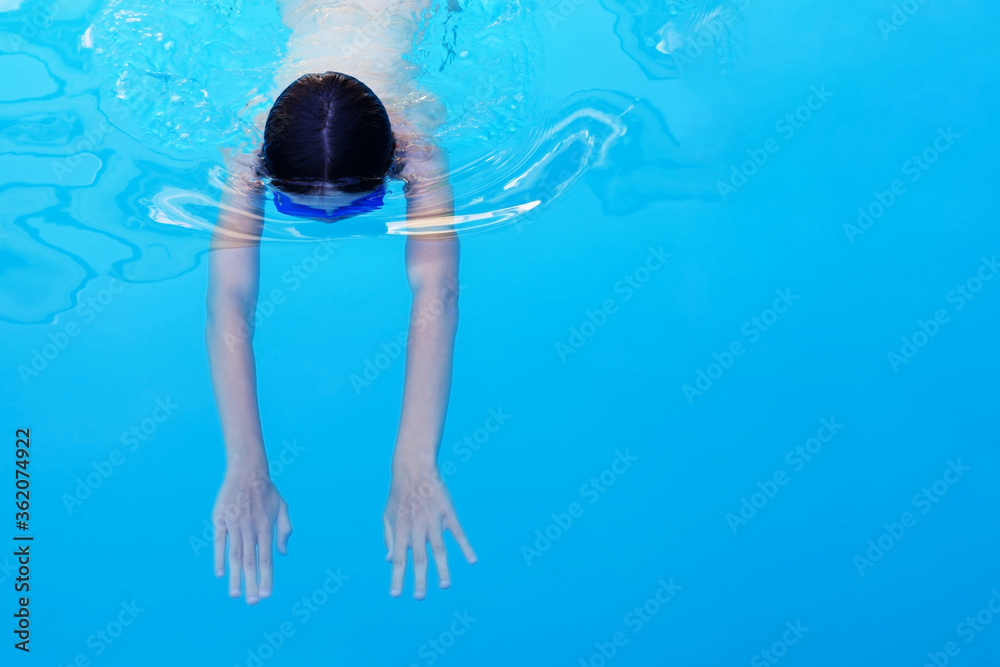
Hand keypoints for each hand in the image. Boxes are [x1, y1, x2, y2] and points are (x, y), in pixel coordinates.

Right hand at [212, 468, 291, 603]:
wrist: (247, 470)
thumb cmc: (267, 491)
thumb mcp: (282, 507)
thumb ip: (284, 530)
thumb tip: (283, 554)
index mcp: (266, 527)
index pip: (267, 558)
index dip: (266, 577)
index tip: (266, 594)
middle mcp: (250, 527)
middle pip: (250, 561)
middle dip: (251, 583)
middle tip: (252, 602)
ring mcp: (234, 524)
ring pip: (234, 555)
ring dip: (235, 576)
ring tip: (235, 594)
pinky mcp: (220, 519)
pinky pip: (220, 542)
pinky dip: (219, 558)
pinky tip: (221, 573)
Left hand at [383, 463, 475, 598]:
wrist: (413, 467)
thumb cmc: (399, 494)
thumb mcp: (388, 515)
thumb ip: (389, 538)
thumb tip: (389, 560)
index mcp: (401, 529)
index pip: (399, 558)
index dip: (397, 576)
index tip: (396, 595)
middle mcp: (416, 526)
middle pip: (419, 557)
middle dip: (420, 578)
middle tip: (420, 597)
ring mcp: (433, 519)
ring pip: (438, 548)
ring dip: (442, 568)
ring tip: (445, 586)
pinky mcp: (448, 512)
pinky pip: (458, 532)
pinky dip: (465, 546)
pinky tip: (472, 560)